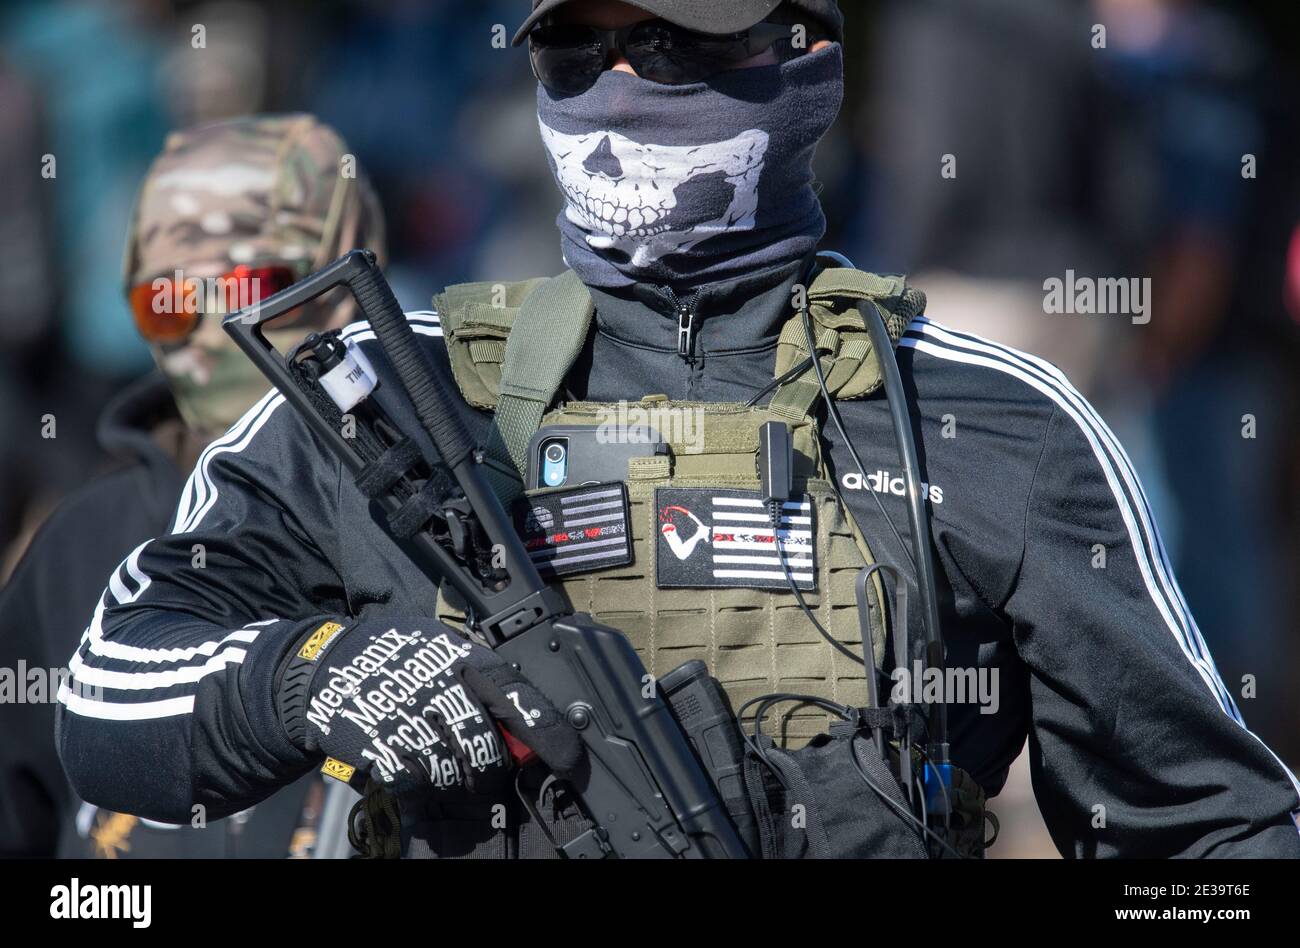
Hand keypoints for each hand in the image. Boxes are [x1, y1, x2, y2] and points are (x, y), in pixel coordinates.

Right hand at [277, 617, 581, 794]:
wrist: (327, 667)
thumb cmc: (394, 653)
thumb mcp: (443, 646)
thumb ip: (483, 674)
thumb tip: (525, 710)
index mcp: (464, 658)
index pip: (520, 697)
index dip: (549, 733)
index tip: (569, 759)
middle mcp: (442, 688)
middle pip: (489, 749)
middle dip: (493, 766)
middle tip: (487, 766)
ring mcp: (411, 721)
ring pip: (457, 772)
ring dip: (459, 779)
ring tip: (448, 765)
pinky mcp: (383, 748)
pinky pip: (420, 782)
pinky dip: (423, 783)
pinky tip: (416, 766)